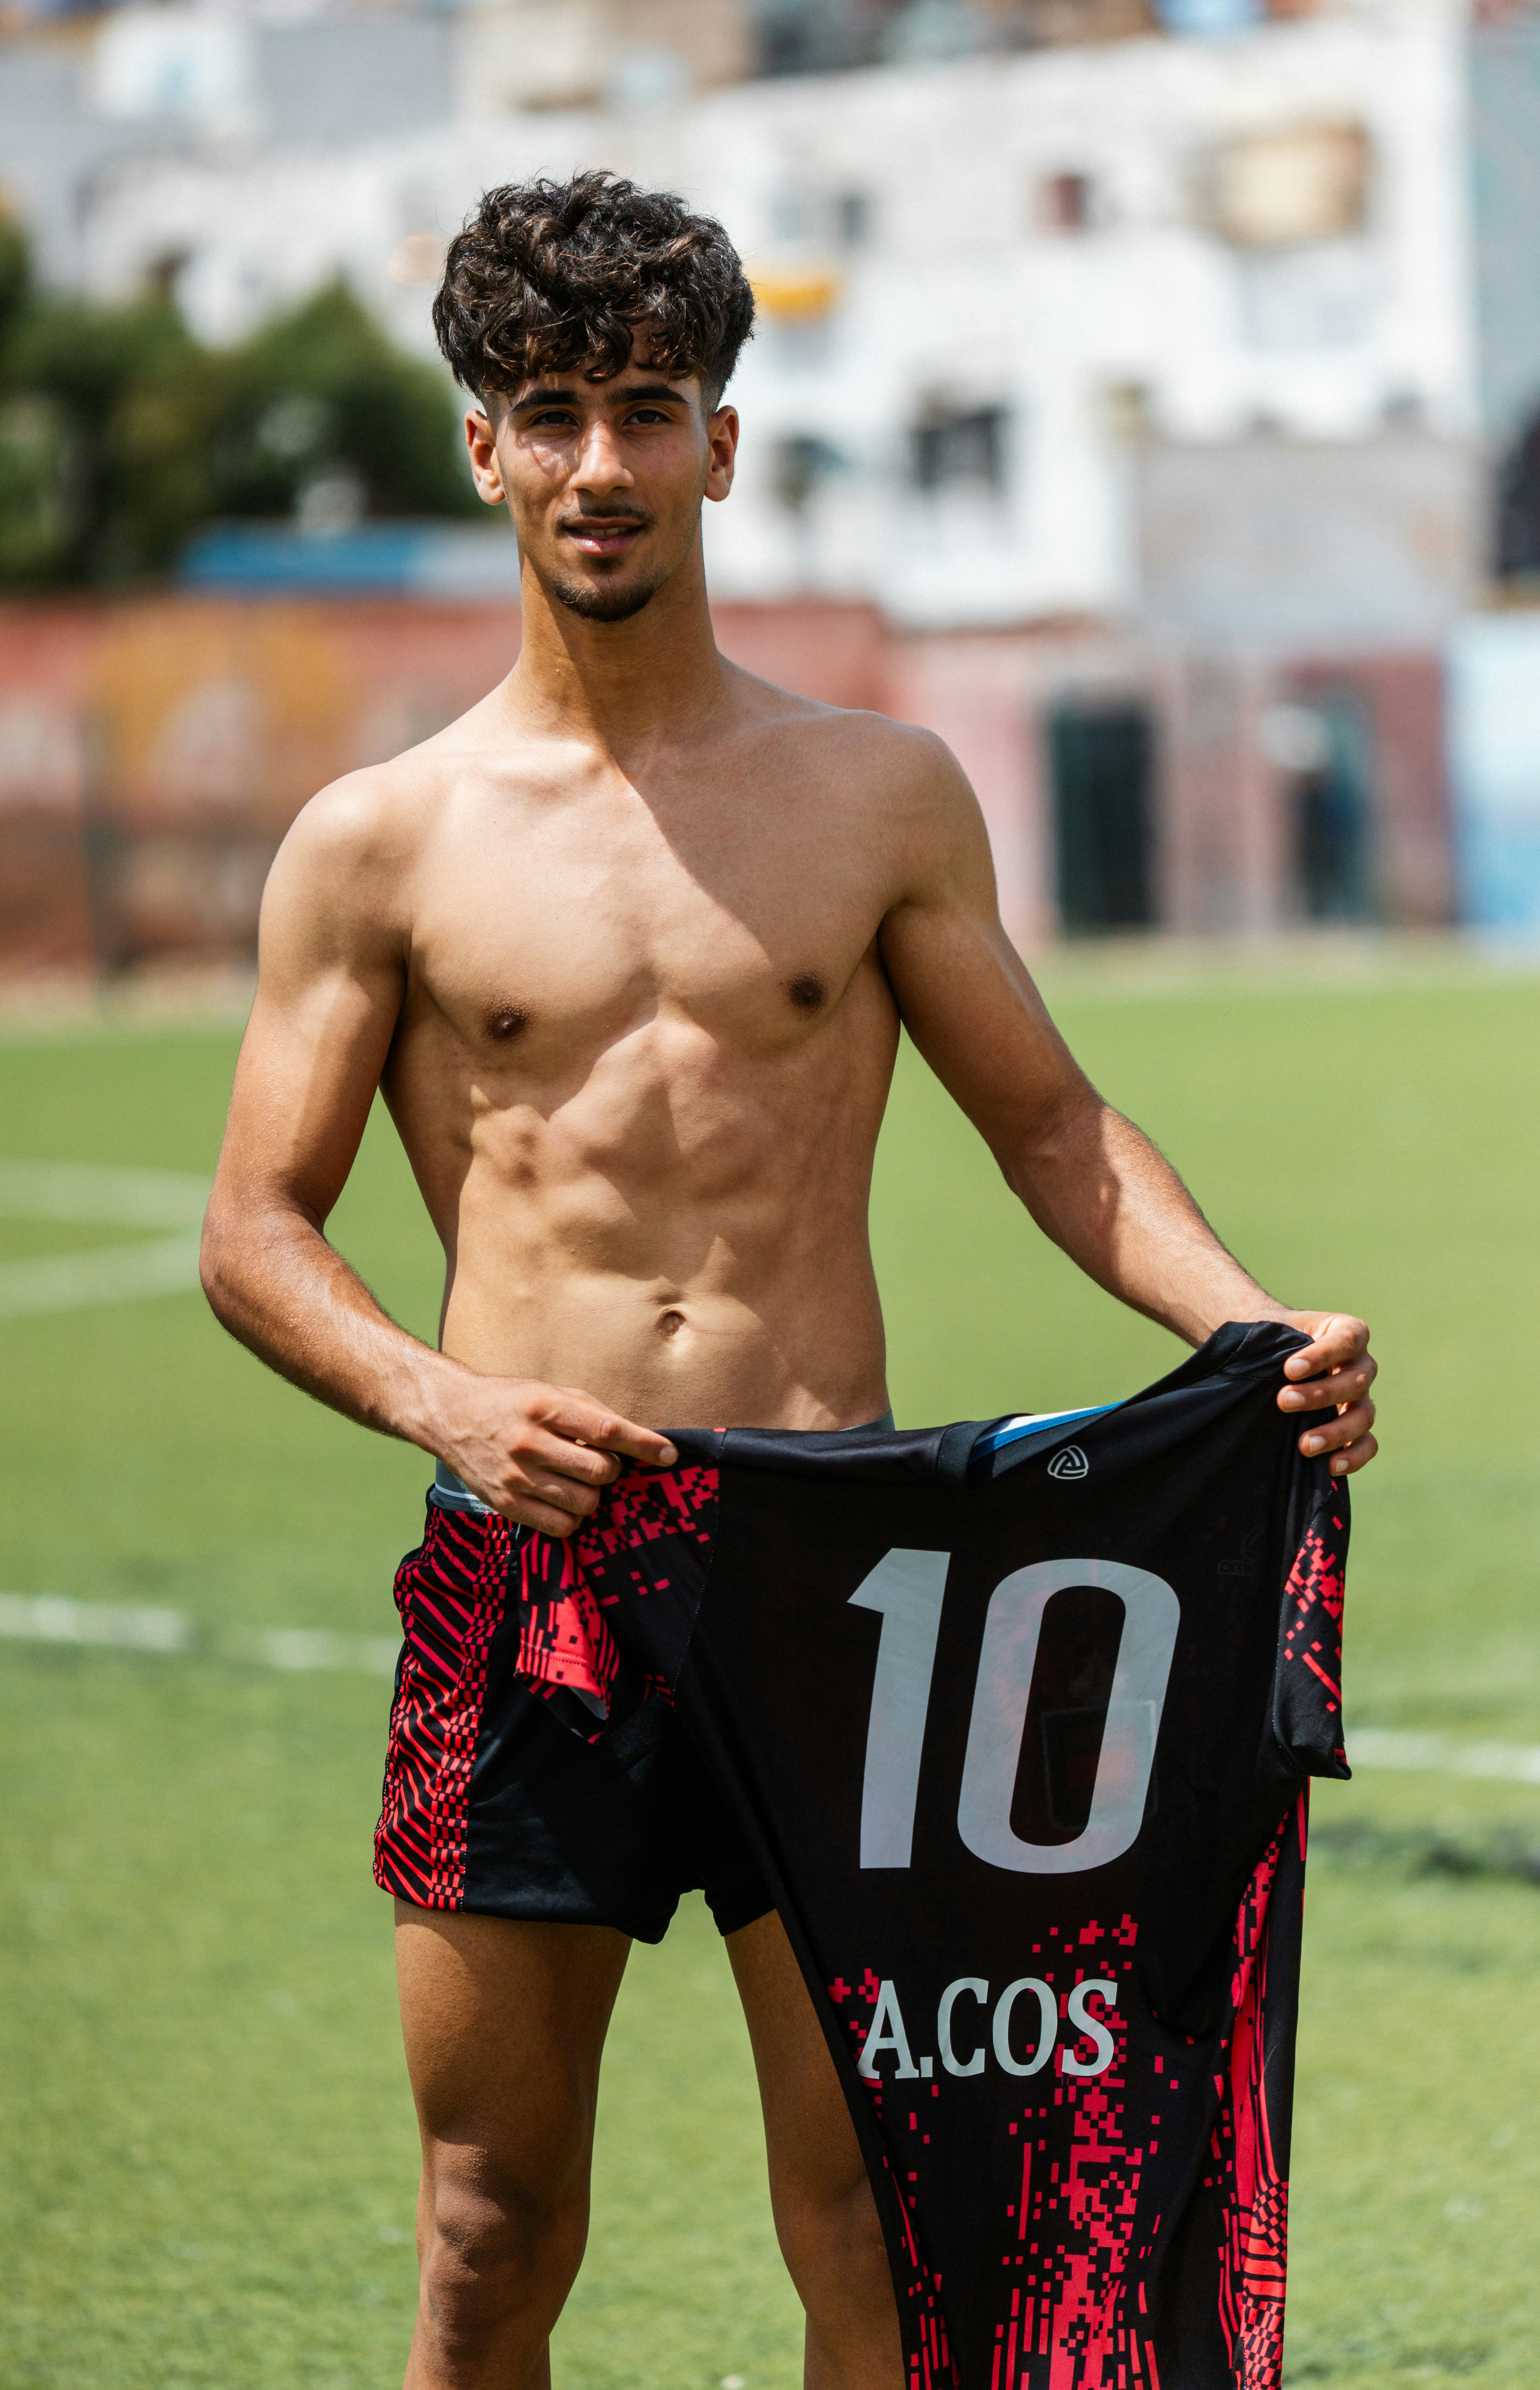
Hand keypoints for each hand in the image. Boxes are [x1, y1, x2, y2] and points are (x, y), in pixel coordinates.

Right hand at [435, 1378, 677, 1537]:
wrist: (452, 1417)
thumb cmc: (512, 1402)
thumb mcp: (552, 1392)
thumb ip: (594, 1414)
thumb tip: (642, 1441)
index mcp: (544, 1407)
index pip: (607, 1431)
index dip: (644, 1445)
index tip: (669, 1455)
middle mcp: (528, 1442)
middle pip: (600, 1471)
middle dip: (611, 1468)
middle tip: (598, 1460)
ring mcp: (515, 1477)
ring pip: (585, 1502)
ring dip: (592, 1493)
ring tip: (576, 1478)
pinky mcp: (506, 1504)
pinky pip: (561, 1526)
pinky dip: (572, 1516)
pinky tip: (562, 1498)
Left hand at [1274, 1312, 1377, 1476]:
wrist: (1269, 1358)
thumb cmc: (1270, 1340)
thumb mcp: (1271, 1330)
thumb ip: (1272, 1339)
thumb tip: (1256, 1365)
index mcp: (1345, 1332)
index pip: (1347, 1339)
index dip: (1322, 1356)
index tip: (1290, 1369)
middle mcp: (1360, 1364)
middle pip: (1356, 1381)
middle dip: (1320, 1394)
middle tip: (1284, 1401)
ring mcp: (1361, 1397)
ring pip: (1364, 1415)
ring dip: (1336, 1432)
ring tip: (1304, 1445)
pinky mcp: (1355, 1426)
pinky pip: (1367, 1443)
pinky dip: (1353, 1456)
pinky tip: (1329, 1467)